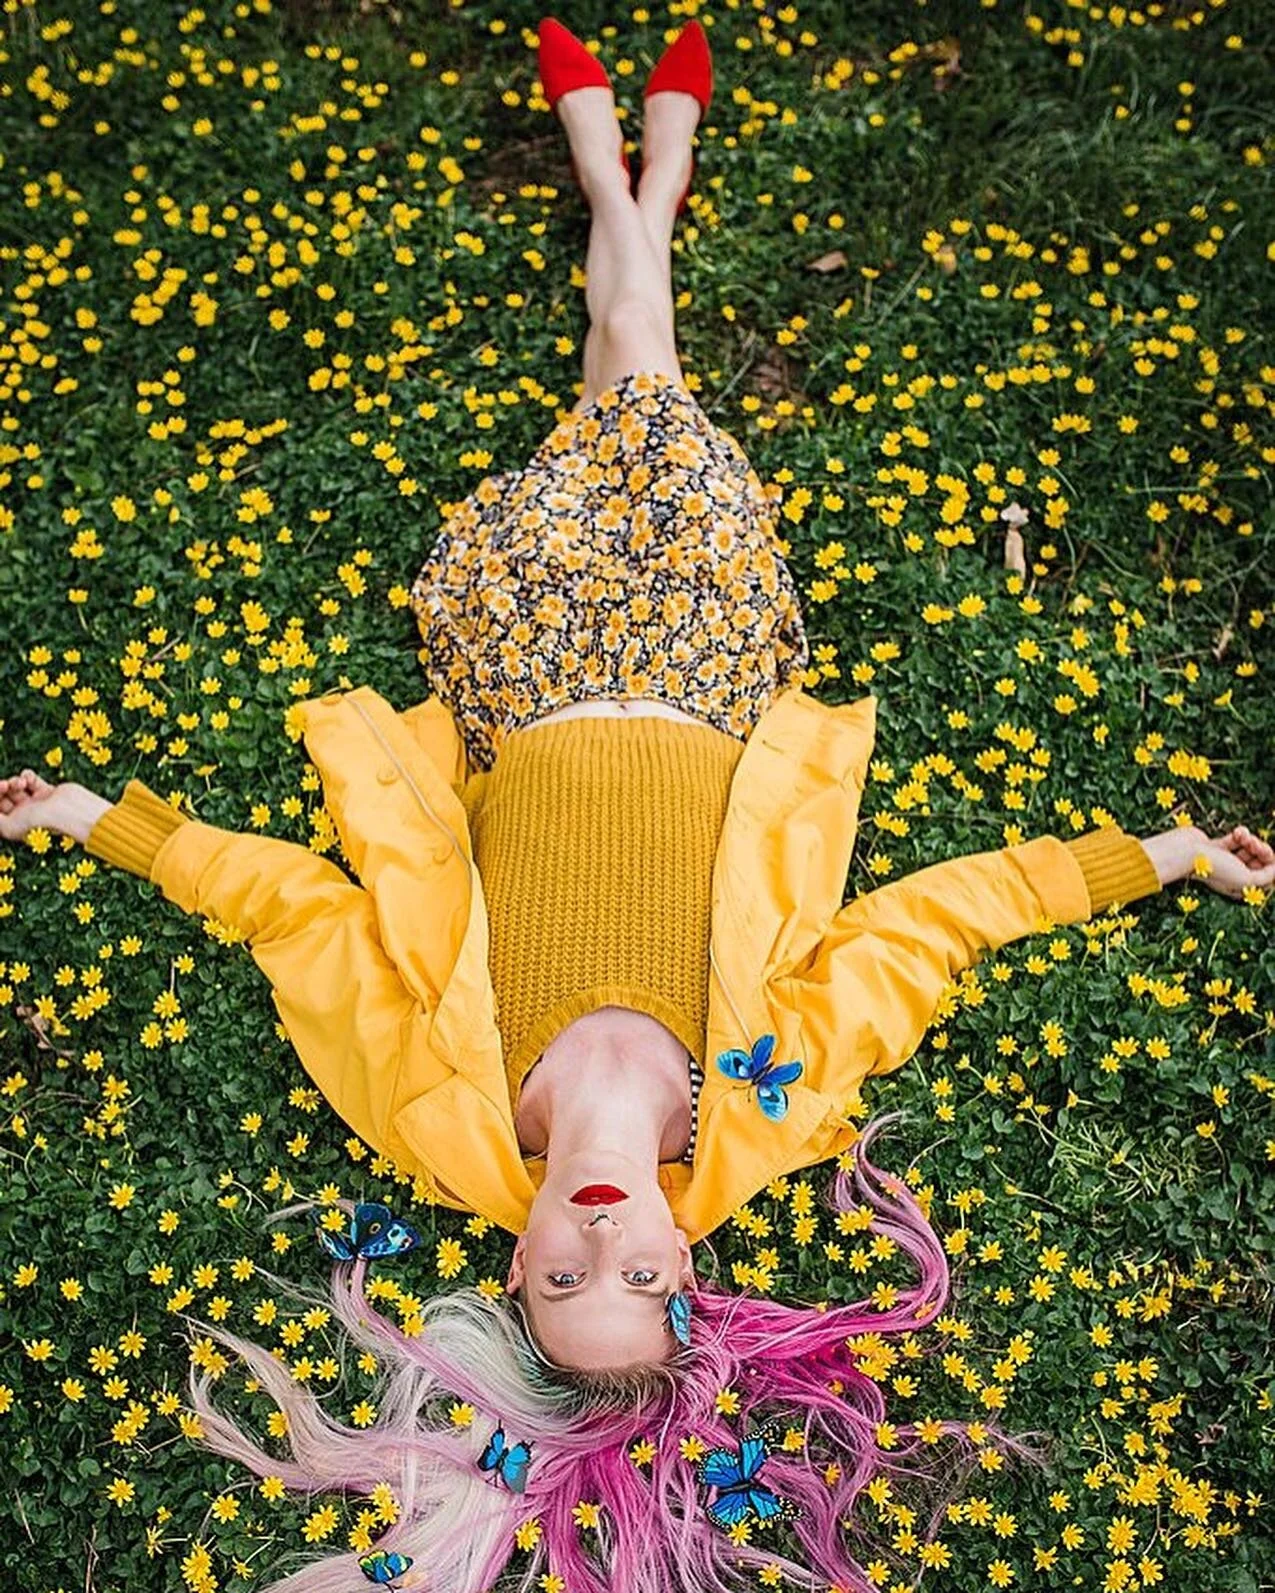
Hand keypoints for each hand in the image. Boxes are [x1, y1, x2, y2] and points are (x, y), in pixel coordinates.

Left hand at [0, 771, 110, 845]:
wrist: (69, 813)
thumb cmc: (41, 823)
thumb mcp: (9, 827)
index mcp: (15, 826)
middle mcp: (24, 814)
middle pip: (4, 797)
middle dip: (2, 788)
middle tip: (5, 785)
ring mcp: (36, 802)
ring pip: (16, 786)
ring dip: (15, 781)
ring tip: (21, 783)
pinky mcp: (46, 790)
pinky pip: (30, 779)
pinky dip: (27, 776)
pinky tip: (29, 779)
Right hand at [1140, 824, 1274, 900]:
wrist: (1184, 853)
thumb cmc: (1214, 868)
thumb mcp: (1246, 879)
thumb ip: (1267, 876)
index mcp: (1239, 888)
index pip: (1266, 875)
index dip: (1270, 863)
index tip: (1265, 854)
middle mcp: (1233, 875)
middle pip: (1258, 860)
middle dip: (1259, 848)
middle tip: (1253, 843)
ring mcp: (1224, 861)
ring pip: (1248, 848)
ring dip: (1249, 839)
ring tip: (1242, 835)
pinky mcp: (1217, 847)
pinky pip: (1237, 839)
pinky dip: (1239, 834)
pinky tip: (1237, 831)